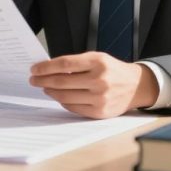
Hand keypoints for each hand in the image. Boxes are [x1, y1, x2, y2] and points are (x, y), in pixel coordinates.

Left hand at [29, 52, 158, 118]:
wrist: (136, 86)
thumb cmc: (113, 70)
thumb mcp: (98, 58)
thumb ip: (77, 63)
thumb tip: (49, 69)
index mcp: (98, 62)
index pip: (65, 64)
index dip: (46, 67)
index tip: (35, 69)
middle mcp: (99, 79)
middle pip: (62, 81)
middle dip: (43, 80)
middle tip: (34, 79)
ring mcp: (100, 97)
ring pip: (65, 96)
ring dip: (51, 92)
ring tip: (45, 88)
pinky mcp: (100, 112)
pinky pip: (73, 108)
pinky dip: (63, 102)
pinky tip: (58, 96)